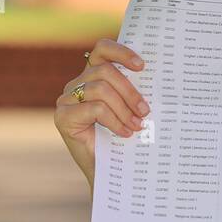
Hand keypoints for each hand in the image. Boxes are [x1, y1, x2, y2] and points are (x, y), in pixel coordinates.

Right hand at [53, 38, 149, 185]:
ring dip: (124, 109)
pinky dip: (115, 121)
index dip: (121, 52)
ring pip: (100, 89)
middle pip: (105, 71)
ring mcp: (66, 100)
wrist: (109, 171)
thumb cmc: (123, 137)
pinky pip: (95, 109)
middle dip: (130, 91)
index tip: (142, 66)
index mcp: (93, 76)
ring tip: (137, 125)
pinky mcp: (62, 117)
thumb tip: (159, 76)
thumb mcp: (131, 108)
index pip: (102, 49)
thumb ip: (135, 90)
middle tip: (146, 111)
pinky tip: (125, 133)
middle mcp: (76, 84)